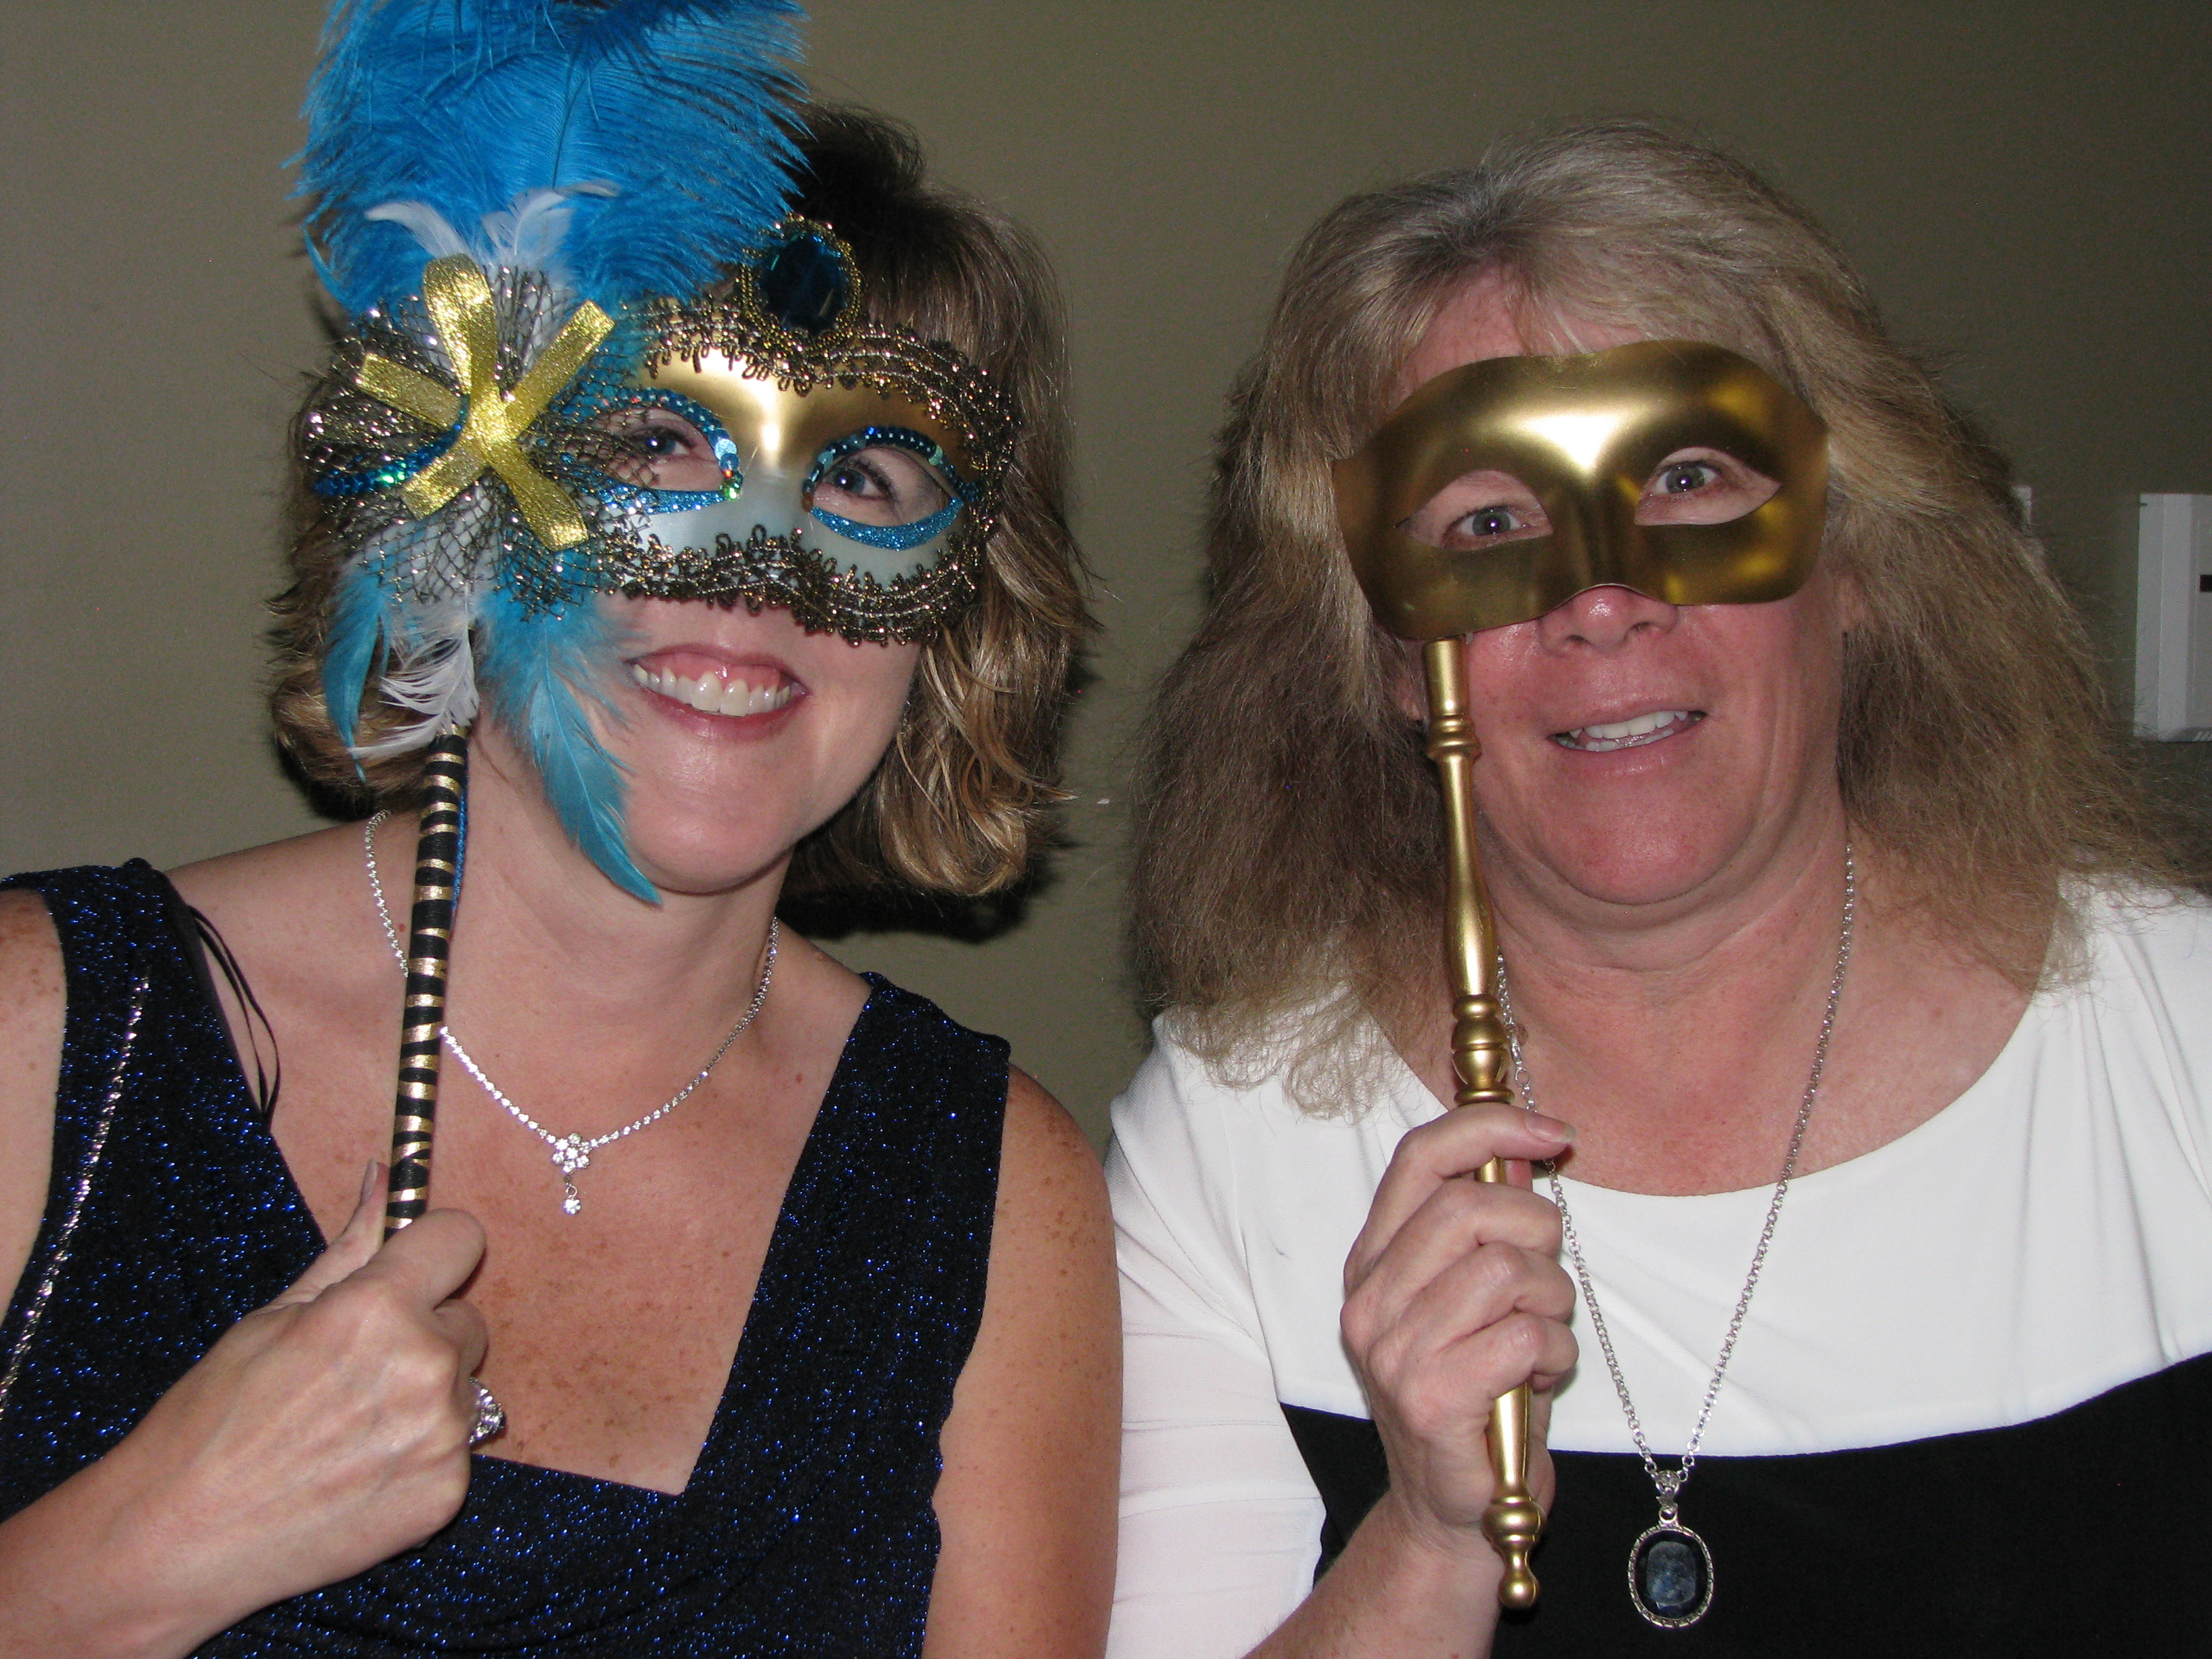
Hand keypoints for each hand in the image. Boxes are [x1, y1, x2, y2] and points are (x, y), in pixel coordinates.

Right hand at [0, 1165, 489, 1653]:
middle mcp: (424, 1365)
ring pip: (465, 1386)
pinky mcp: (447, 1491)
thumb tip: (384, 1173)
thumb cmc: (213, 1418)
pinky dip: (419, 1454)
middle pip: (466, 1319)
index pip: (461, 1236)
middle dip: (423, 1333)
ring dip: (425, 1396)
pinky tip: (357, 1472)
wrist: (179, 1536)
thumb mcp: (274, 1316)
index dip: (431, 1251)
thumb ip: (349, 1246)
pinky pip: (456, 1448)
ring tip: (348, 1429)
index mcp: (378, 1308)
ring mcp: (442, 1434)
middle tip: (352, 1372)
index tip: (407, 1272)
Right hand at [1339, 1108, 1576, 1562]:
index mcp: (1373, 1261)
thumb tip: (1526, 1146)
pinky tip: (1541, 1373)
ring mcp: (1393, 1350)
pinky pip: (1522, 1335)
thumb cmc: (1476, 1395)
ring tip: (1546, 1333)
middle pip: (1468, 1208)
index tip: (1555, 1131)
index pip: (1421, 1157)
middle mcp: (1370, 1300)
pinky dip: (1554, 1349)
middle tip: (1550, 1274)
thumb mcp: (1475, 1299)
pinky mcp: (1430, 1397)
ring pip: (1504, 1271)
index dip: (1490, 1126)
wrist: (1451, 1512)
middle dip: (1537, 1229)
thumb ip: (1487, 1229)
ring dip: (1552, 1299)